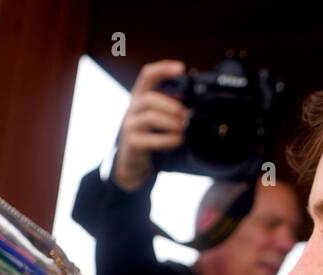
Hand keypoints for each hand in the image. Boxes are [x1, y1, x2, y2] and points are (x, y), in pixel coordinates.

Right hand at [112, 60, 189, 191]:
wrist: (132, 159)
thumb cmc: (149, 133)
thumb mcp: (157, 113)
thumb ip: (170, 103)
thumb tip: (192, 100)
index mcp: (140, 95)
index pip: (147, 75)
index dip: (163, 68)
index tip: (181, 68)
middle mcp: (133, 108)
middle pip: (149, 98)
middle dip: (171, 105)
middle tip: (185, 115)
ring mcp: (130, 126)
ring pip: (150, 117)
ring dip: (171, 122)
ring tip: (182, 128)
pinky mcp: (133, 143)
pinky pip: (151, 139)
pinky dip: (168, 140)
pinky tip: (178, 140)